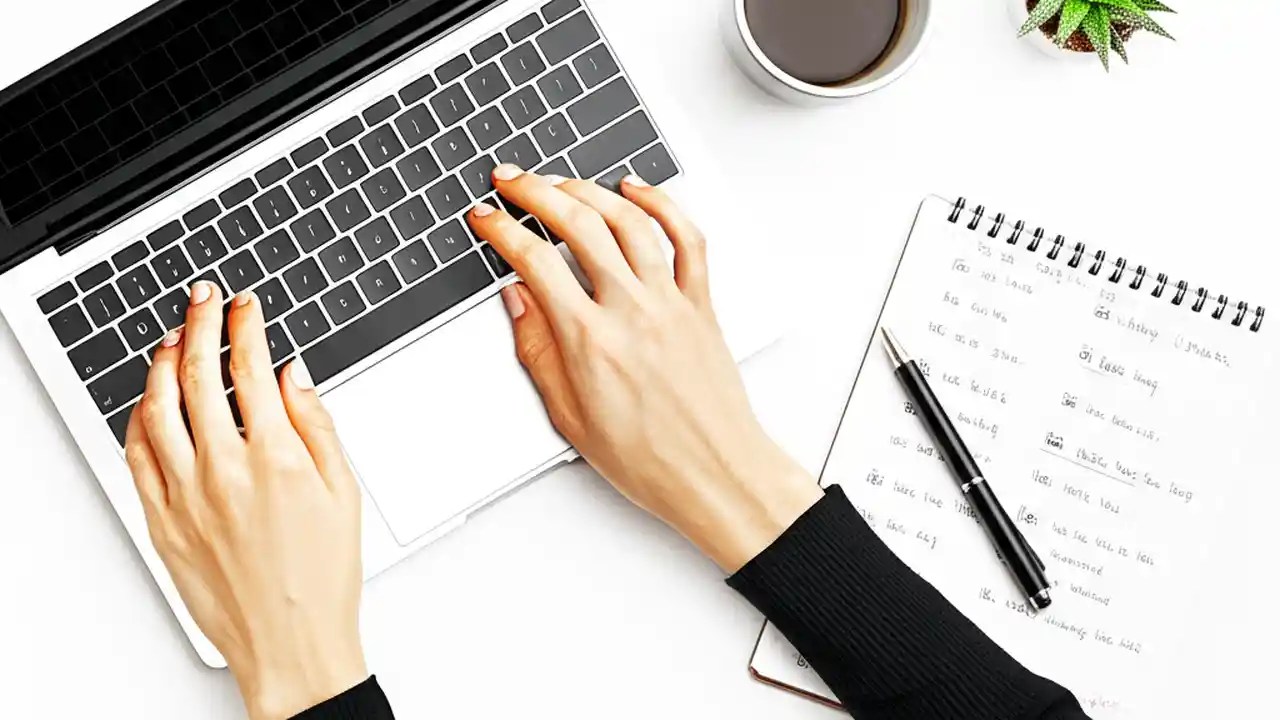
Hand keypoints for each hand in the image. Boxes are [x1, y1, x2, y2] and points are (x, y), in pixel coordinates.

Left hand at [124, 282, 364, 719]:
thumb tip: (295, 376)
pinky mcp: (162, 522)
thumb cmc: (322, 576)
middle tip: (203, 299)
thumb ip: (318, 425)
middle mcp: (224, 469)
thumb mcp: (344, 491)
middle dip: (200, 324)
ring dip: (161, 362)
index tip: (246, 305)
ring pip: (158, 408)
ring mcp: (186, 495)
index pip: (250, 367)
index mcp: (276, 457)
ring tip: (170, 339)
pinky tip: (148, 402)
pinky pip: (136, 456)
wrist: (291, 642)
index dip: (246, 325)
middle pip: (197, 374)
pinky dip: (138, 418)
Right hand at [469, 165, 821, 572]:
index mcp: (590, 341)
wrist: (715, 474)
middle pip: (579, 225)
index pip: (534, 262)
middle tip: (512, 180)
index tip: (486, 217)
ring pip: (629, 220)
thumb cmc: (648, 459)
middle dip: (537, 191)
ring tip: (562, 181)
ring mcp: (670, 302)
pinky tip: (638, 191)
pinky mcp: (702, 304)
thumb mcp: (569, 416)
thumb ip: (538, 351)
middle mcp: (631, 311)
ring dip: (590, 190)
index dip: (502, 230)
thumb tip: (517, 300)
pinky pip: (687, 239)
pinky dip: (662, 204)